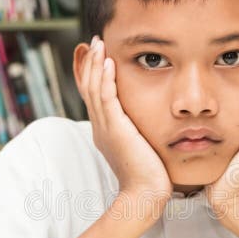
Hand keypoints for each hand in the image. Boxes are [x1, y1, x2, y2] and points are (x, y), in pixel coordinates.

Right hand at [76, 36, 172, 219]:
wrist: (145, 196)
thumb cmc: (149, 177)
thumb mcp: (142, 147)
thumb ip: (140, 132)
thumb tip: (148, 124)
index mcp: (105, 130)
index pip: (94, 95)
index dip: (92, 73)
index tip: (97, 54)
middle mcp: (101, 127)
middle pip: (88, 87)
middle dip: (90, 63)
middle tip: (94, 41)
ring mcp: (105, 128)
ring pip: (93, 89)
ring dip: (95, 64)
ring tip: (98, 44)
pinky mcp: (115, 130)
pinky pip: (106, 99)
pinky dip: (105, 79)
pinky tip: (108, 62)